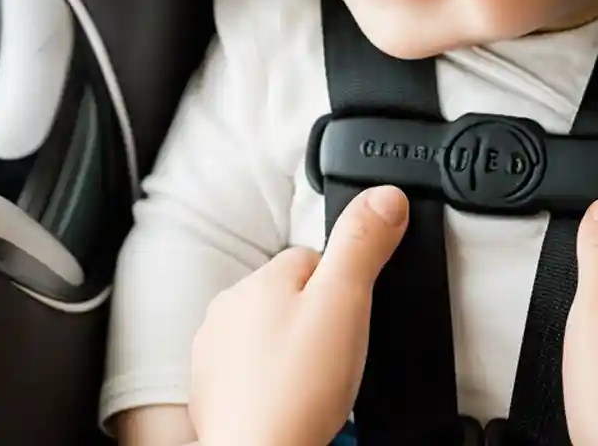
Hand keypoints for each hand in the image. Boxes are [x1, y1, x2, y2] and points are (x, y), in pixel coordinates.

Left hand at [188, 185, 409, 445]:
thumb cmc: (296, 388)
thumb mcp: (345, 302)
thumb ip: (363, 244)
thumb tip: (384, 195)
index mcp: (260, 280)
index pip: (314, 258)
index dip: (344, 287)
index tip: (353, 318)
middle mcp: (229, 308)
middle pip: (292, 297)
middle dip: (319, 321)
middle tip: (339, 355)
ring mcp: (216, 351)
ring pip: (272, 334)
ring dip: (297, 353)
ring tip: (319, 384)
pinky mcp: (213, 390)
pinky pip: (254, 372)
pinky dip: (275, 384)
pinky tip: (295, 402)